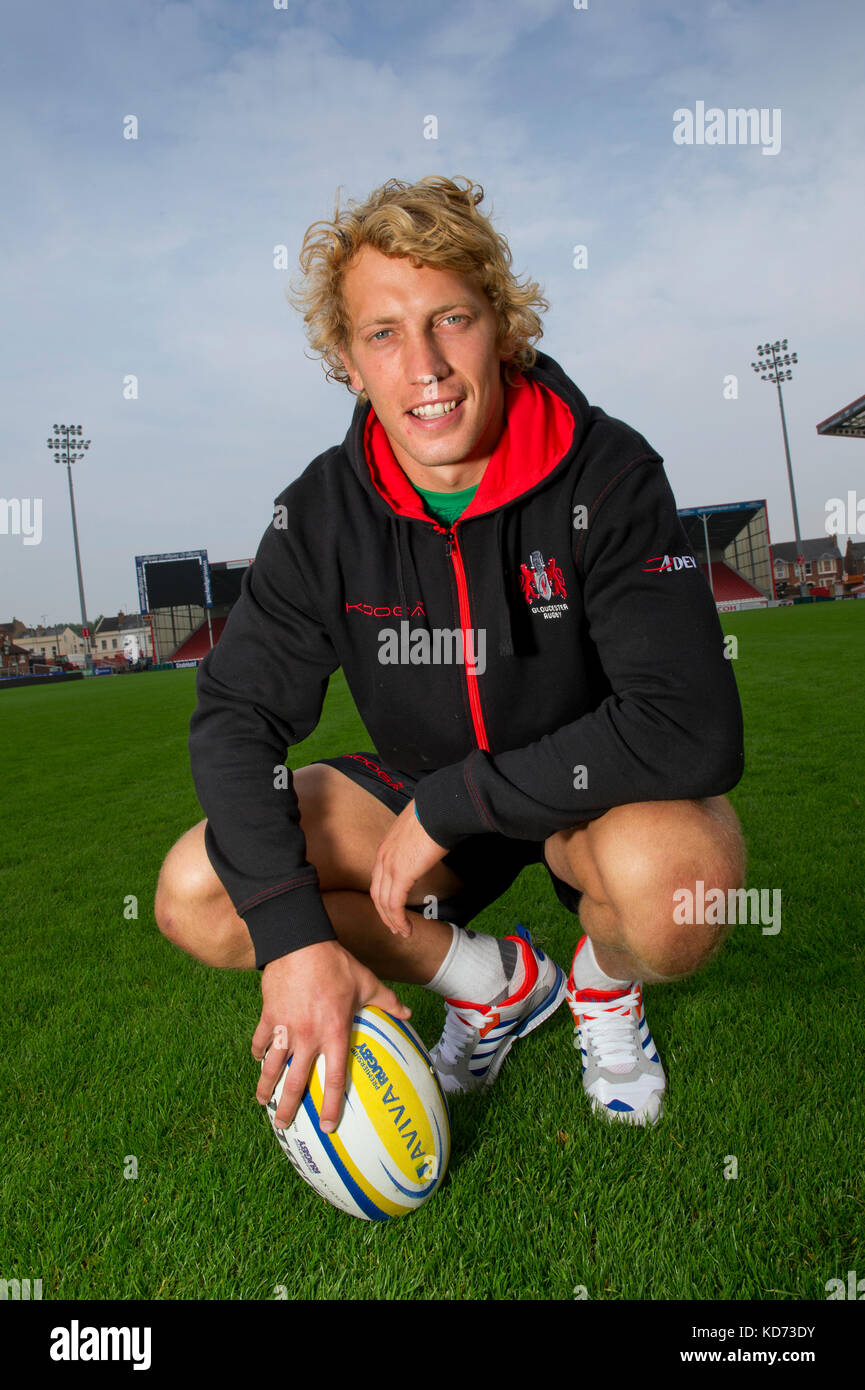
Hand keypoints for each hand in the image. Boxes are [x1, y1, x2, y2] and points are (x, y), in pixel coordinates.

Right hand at [252, 938, 409, 1133]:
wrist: (300, 943)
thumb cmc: (336, 964)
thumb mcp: (367, 982)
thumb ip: (387, 1001)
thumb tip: (408, 1013)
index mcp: (335, 1033)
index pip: (335, 1079)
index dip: (333, 1106)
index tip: (329, 1127)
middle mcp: (309, 1037)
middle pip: (295, 1081)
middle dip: (288, 1107)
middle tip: (283, 1124)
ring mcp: (285, 1028)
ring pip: (271, 1067)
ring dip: (266, 1087)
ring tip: (263, 1102)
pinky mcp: (268, 1016)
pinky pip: (260, 1040)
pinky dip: (258, 1052)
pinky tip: (258, 1060)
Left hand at [370, 799, 448, 938]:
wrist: (439, 808)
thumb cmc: (434, 814)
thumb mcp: (418, 829)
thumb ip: (416, 841)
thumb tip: (427, 845)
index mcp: (386, 846)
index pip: (378, 878)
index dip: (383, 896)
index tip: (392, 908)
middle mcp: (383, 857)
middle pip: (376, 892)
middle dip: (384, 913)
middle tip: (394, 927)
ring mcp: (390, 866)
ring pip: (383, 902)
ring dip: (392, 921)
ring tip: (402, 933)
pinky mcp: (401, 874)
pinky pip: (395, 904)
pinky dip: (399, 920)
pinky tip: (406, 929)